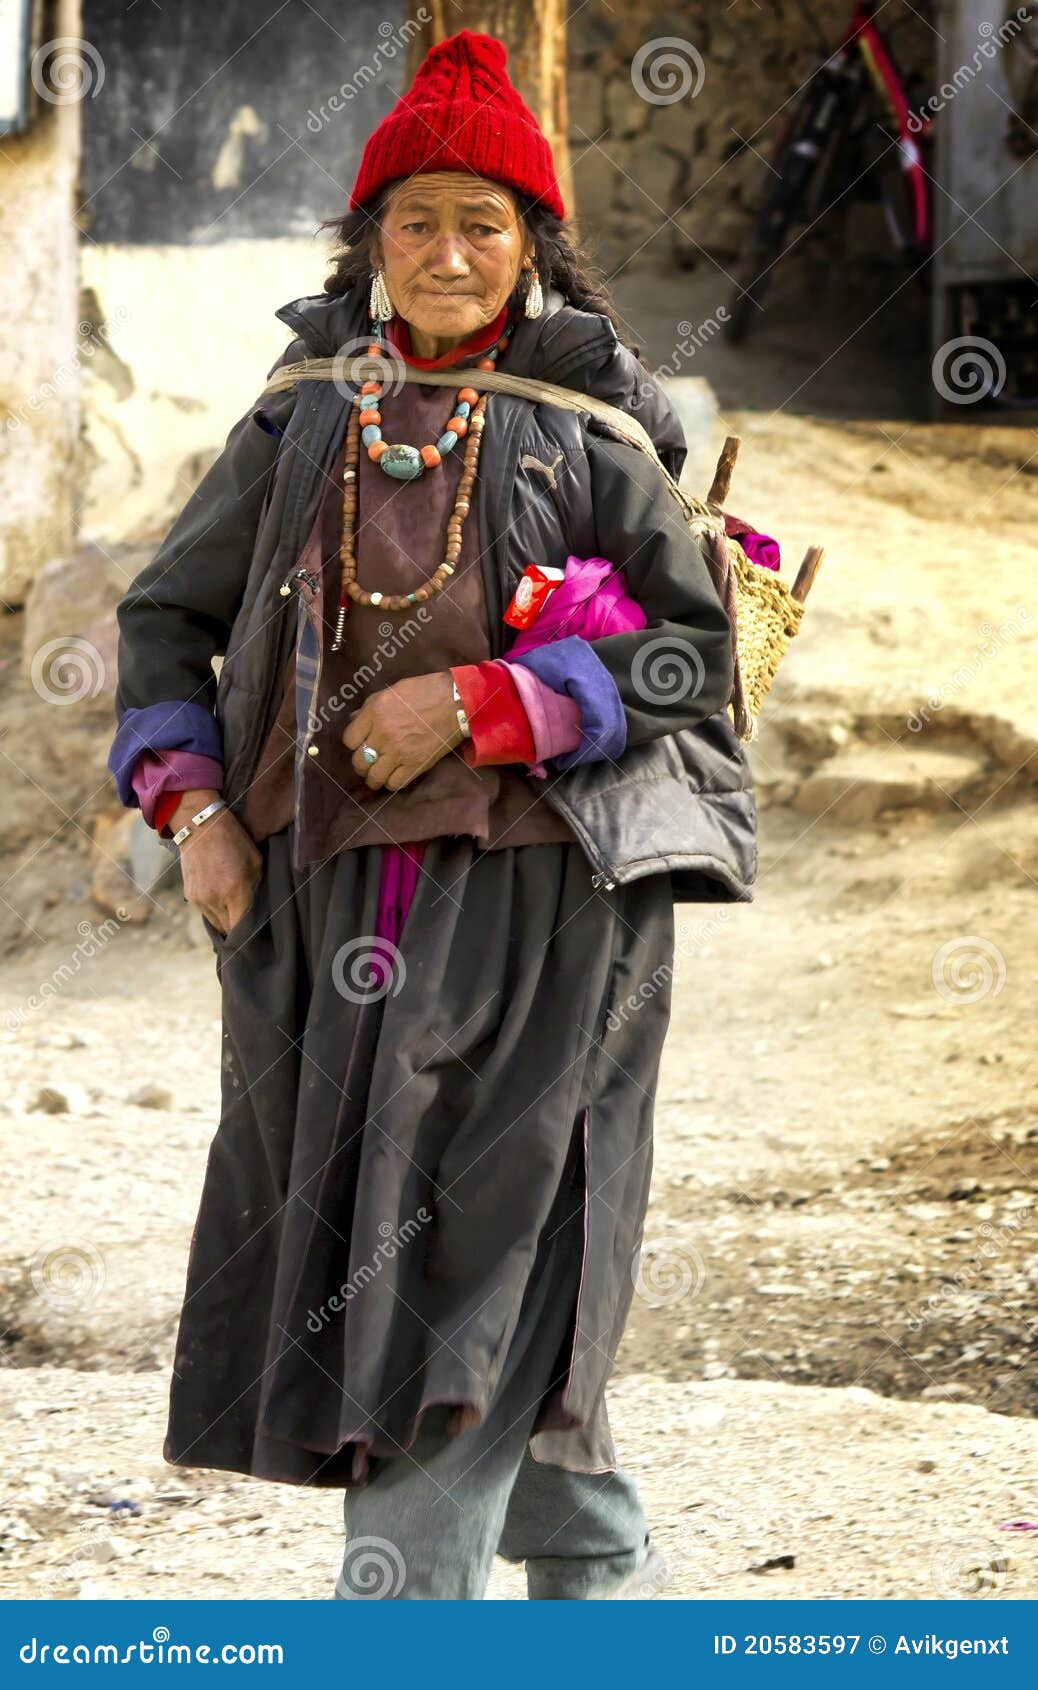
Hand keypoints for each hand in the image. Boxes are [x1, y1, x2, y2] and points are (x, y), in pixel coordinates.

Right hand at [171, 789, 261, 935]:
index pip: (242, 927)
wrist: (200, 825)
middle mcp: (215, 899)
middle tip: (248, 925)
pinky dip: (214, 910)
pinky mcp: (189, 895)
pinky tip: (221, 898)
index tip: (256, 936)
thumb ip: (257, 888)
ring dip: (225, 920)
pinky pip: (205, 911)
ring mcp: (200, 898)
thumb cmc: (234, 840)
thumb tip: (258, 910)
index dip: (250, 934)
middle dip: (238, 929)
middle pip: (228, 929)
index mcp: (235, 891)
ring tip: (234, 910)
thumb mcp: (255, 862)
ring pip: (216, 923)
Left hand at [342, 673, 464, 790]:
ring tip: (378, 773)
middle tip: (368, 760)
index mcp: (375, 713)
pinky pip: (394, 783)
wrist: (455, 703)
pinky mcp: (416, 765)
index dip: (353, 742)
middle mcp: (383, 735)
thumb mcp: (391, 691)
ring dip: (373, 776)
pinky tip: (393, 775)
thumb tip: (355, 720)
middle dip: (360, 762)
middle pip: (359, 761)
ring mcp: (399, 752)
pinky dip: (391, 782)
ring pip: (374, 777)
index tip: (361, 742)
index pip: (349, 740)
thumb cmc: (424, 691)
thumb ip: (370, 707)